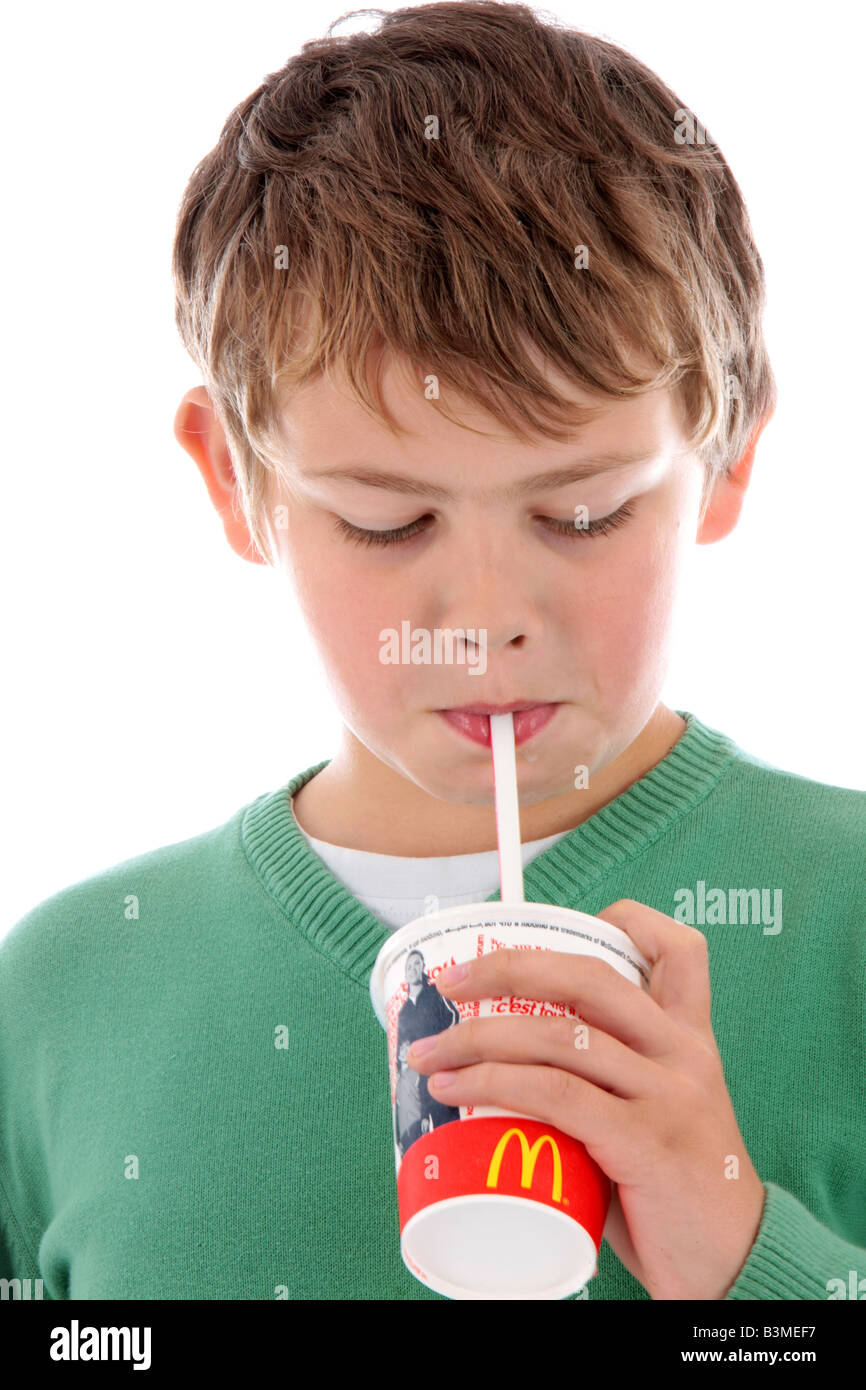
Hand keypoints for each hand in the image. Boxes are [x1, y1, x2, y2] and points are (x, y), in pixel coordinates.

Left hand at [407, 899, 765, 1300]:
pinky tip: (456, 1091)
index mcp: (690, 1038)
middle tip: (449, 984)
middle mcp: (684, 1054)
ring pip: (558, 1035)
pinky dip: (494, 1084)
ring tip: (429, 1056)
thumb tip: (502, 1061)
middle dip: (508, 967)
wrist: (737, 1267)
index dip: (621, 922)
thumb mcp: (657, 1114)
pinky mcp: (646, 1144)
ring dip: (477, 1038)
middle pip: (589, 976)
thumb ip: (605, 1079)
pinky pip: (557, 1095)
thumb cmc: (675, 1192)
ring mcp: (668, 1096)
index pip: (678, 950)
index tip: (551, 936)